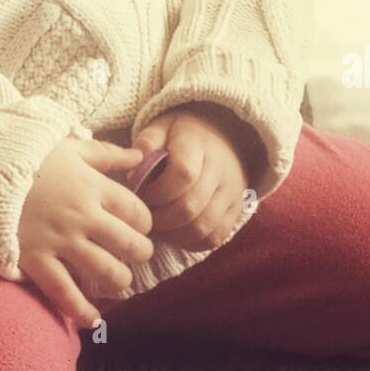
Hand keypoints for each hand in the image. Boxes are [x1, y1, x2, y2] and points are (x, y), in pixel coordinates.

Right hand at [18, 138, 155, 327]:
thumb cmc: (29, 159)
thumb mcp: (70, 147)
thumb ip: (108, 154)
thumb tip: (140, 157)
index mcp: (93, 187)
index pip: (137, 212)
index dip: (144, 223)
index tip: (139, 226)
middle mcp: (82, 216)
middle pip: (129, 244)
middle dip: (140, 253)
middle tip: (136, 255)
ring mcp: (60, 241)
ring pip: (106, 271)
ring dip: (119, 280)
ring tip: (117, 279)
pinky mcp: (36, 260)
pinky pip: (65, 293)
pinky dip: (82, 311)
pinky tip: (94, 319)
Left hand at [132, 104, 257, 250]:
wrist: (225, 136)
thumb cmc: (182, 136)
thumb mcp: (161, 127)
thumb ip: (146, 144)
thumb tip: (133, 172)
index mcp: (198, 144)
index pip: (183, 174)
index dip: (157, 191)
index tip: (141, 193)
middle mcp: (220, 169)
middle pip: (190, 207)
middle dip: (160, 218)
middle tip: (144, 216)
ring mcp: (232, 193)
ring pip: (202, 228)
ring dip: (173, 234)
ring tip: (157, 225)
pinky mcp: (236, 212)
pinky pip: (214, 238)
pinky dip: (190, 242)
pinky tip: (174, 232)